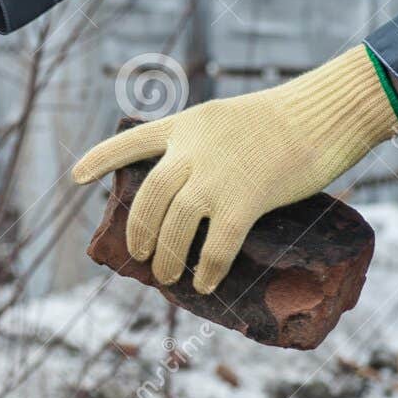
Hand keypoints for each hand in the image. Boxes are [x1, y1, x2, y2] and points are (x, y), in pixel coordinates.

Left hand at [71, 46, 397, 293]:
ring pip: (174, 227)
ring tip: (166, 276)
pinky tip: (205, 283)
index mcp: (186, 125)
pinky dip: (208, 269)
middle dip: (139, 232)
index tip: (76, 176)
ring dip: (167, 258)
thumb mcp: (230, 119)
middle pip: (149, 199)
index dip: (101, 160)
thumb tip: (197, 186)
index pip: (131, 141)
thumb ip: (206, 147)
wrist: (321, 114)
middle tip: (141, 255)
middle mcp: (192, 151)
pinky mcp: (243, 202)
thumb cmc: (286, 118)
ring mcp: (214, 177)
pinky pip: (216, 246)